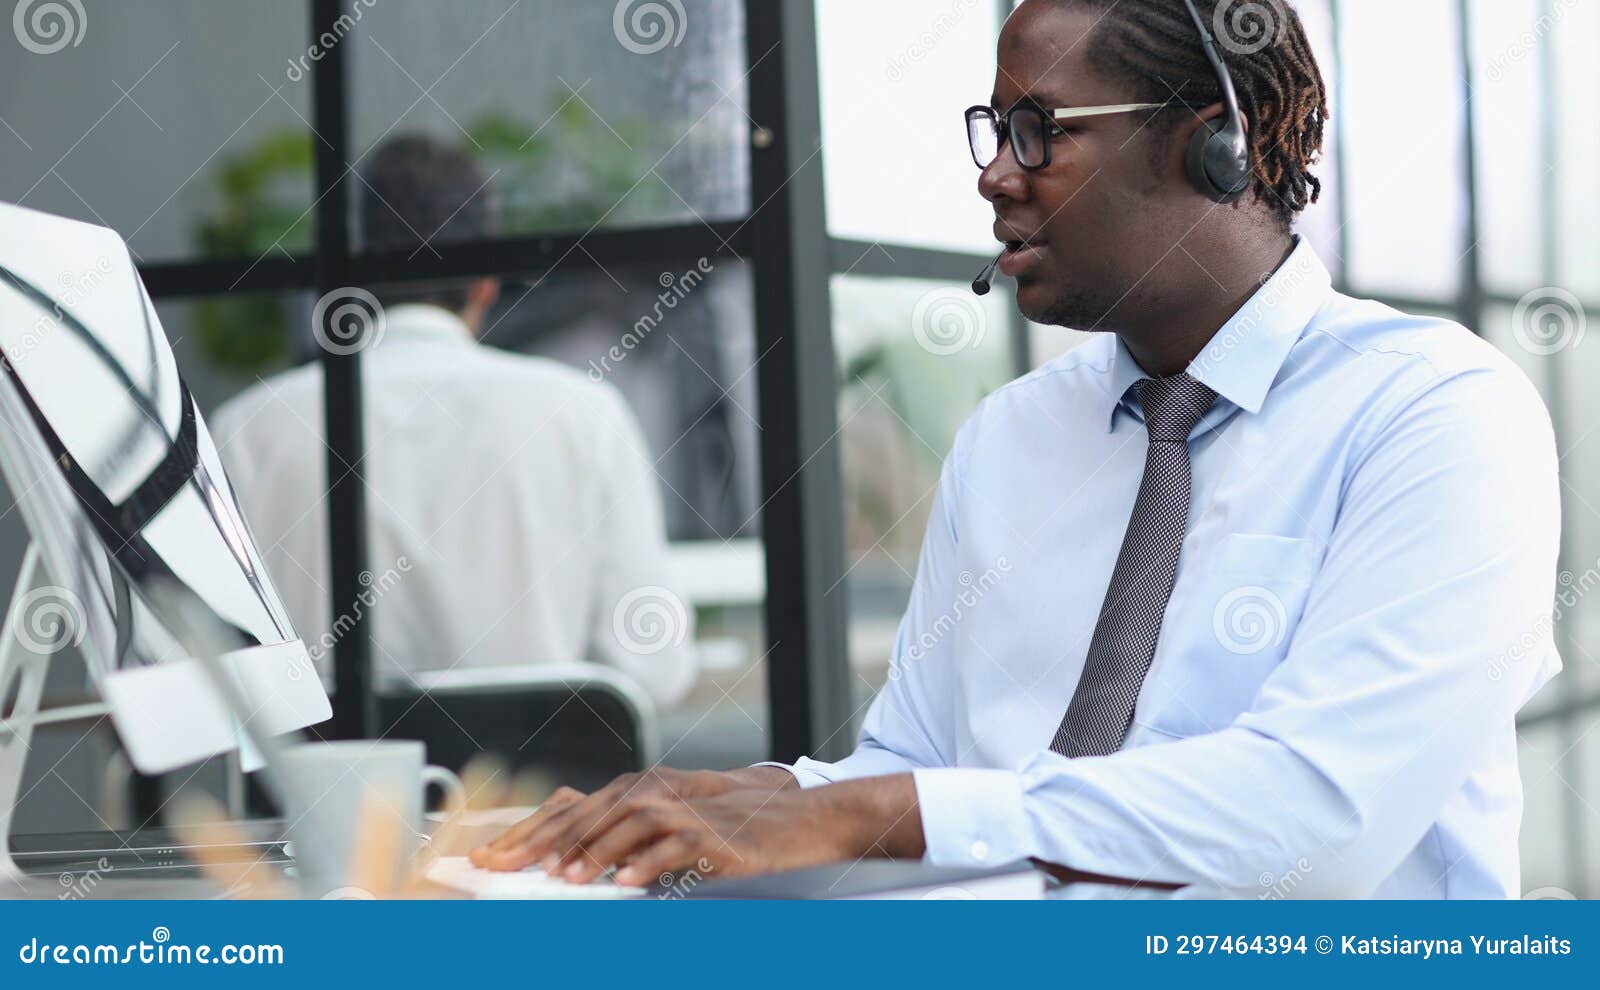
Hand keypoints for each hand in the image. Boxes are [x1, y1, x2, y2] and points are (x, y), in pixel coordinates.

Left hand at [468, 766, 794, 871]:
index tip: (490, 856)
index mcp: (632, 793)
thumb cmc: (722, 831)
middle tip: (509, 868)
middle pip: (586, 814)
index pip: (567, 811)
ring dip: (593, 852)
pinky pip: (671, 846)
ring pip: (626, 825)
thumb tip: (571, 865)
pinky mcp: (708, 833)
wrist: (785, 821)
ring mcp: (679, 810)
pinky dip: (647, 863)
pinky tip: (626, 881)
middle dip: (542, 843)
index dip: (526, 833)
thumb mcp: (665, 830)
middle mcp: (650, 793)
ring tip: (566, 878)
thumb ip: (621, 840)